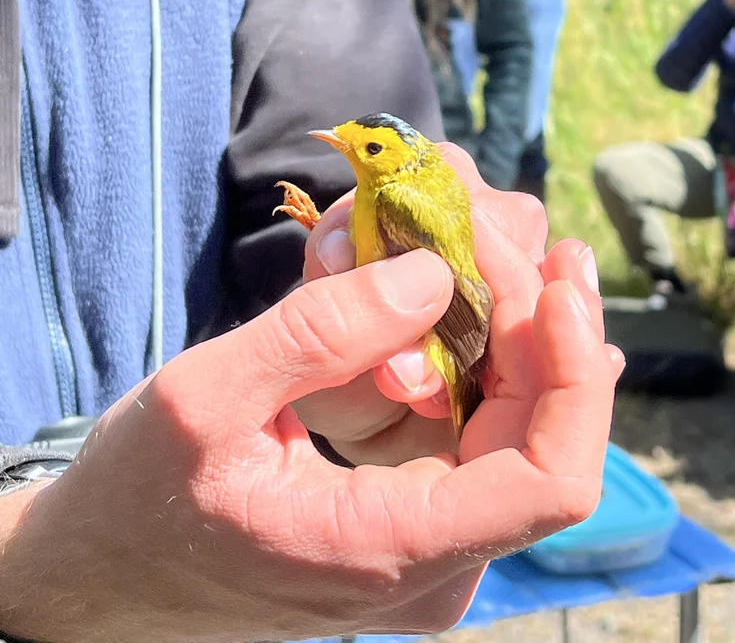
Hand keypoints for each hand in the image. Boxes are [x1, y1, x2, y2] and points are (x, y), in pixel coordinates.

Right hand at [0, 149, 620, 642]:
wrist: (106, 567)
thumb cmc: (139, 494)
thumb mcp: (203, 399)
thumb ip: (320, 335)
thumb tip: (433, 274)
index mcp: (386, 549)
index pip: (547, 479)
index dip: (574, 373)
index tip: (556, 278)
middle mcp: (430, 561)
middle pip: (539, 430)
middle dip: (528, 313)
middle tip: (485, 219)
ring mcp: (424, 541)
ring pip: (514, 420)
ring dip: (502, 319)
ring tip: (468, 231)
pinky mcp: (409, 512)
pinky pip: (475, 423)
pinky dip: (473, 346)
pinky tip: (463, 285)